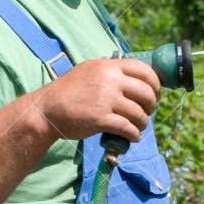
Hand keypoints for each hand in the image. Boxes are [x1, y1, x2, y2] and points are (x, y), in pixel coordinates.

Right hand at [33, 56, 159, 144]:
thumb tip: (135, 77)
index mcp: (109, 66)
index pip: (145, 70)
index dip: (155, 84)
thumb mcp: (89, 71)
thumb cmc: (69, 91)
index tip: (154, 94)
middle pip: (146, 93)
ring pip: (139, 113)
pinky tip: (133, 137)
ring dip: (143, 123)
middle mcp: (110, 80)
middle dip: (151, 105)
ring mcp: (105, 100)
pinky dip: (134, 135)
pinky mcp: (101, 119)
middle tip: (147, 112)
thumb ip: (111, 71)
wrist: (47, 109)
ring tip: (138, 127)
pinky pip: (128, 128)